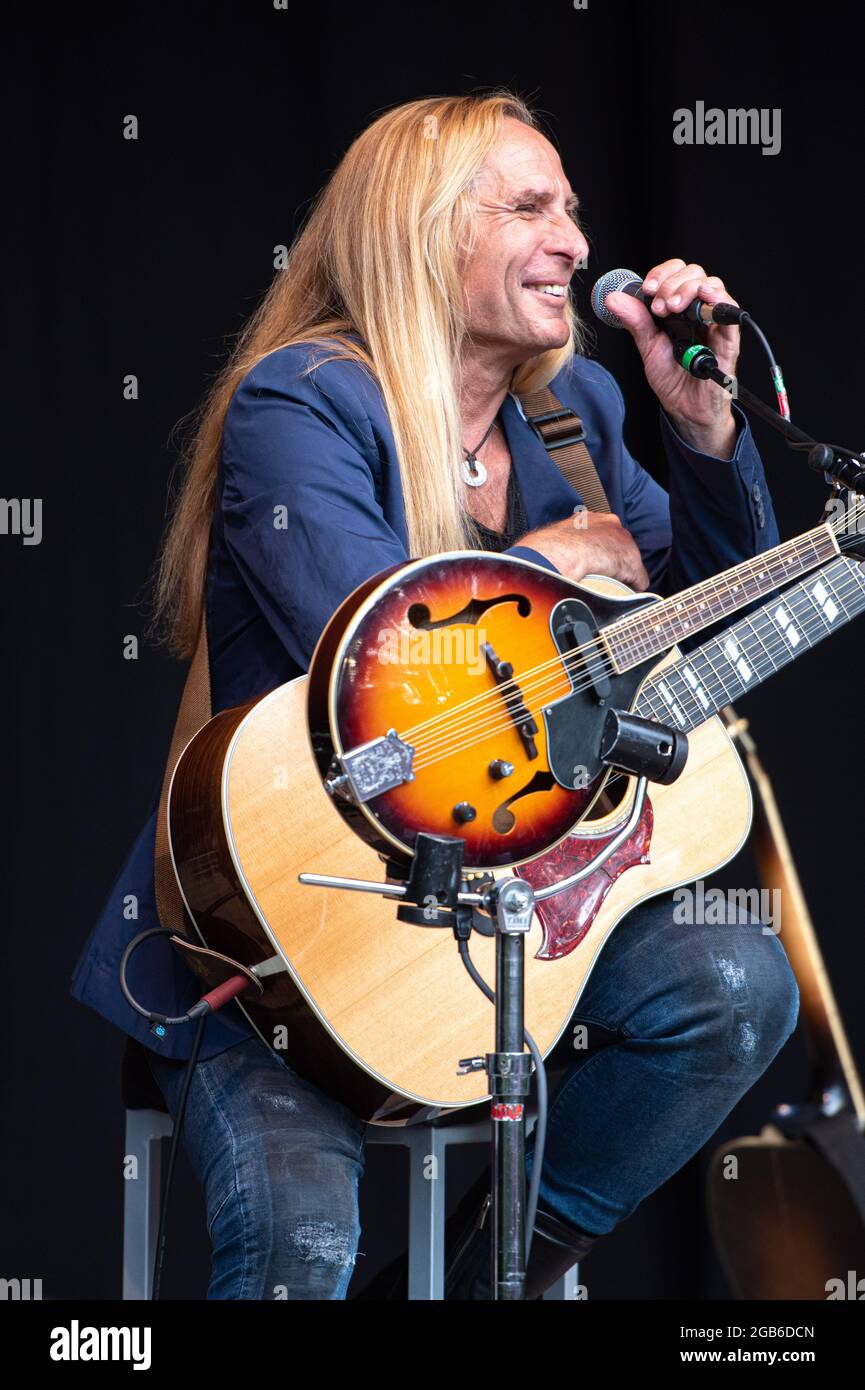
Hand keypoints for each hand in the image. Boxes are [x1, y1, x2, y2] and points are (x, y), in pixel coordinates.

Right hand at [519, 511, 650, 590]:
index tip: (593, 565)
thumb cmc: (544, 551)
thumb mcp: (550, 543)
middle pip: (618, 546)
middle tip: (602, 579)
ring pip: (628, 563)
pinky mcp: (631, 560)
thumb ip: (558, 547)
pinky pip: (637, 579)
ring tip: (610, 590)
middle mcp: (609, 523)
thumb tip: (544, 564)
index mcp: (588, 518)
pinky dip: (632, 589)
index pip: (601, 534)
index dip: (598, 552)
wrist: (557, 553)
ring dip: (622, 577)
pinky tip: (622, 596)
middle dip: (613, 563)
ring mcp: (622, 541)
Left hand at [604, 258, 739, 457]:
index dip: (662, 274)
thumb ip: (635, 322)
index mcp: (679, 309)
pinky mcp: (728, 337)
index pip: (675, 273)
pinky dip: (718, 298)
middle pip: (693, 273)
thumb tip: (614, 299)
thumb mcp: (648, 347)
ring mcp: (714, 322)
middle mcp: (697, 311)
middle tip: (660, 306)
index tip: (648, 289)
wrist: (686, 409)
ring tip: (673, 307)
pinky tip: (705, 296)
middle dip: (672, 283)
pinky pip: (730, 311)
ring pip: (711, 285)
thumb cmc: (672, 379)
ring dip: (689, 288)